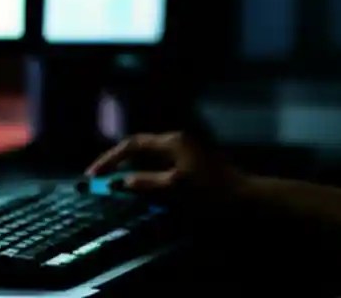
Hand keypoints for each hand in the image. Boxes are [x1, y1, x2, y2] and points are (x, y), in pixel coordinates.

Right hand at [85, 131, 245, 200]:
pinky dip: (146, 176)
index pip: (132, 145)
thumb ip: (147, 183)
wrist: (247, 198)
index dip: (110, 159)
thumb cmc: (212, 193)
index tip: (93, 175)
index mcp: (173, 142)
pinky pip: (161, 166)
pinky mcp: (191, 164)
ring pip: (150, 158)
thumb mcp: (176, 189)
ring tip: (115, 187)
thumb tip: (122, 182)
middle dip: (118, 164)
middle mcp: (177, 141)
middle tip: (99, 181)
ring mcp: (185, 152)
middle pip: (139, 149)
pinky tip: (141, 190)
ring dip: (132, 171)